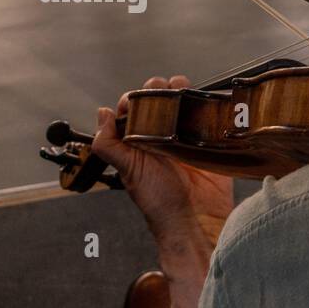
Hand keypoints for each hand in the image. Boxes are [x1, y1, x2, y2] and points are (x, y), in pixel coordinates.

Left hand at [92, 75, 234, 240]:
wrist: (194, 219)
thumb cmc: (158, 200)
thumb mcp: (128, 169)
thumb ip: (109, 144)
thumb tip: (102, 114)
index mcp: (139, 142)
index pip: (133, 110)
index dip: (134, 99)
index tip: (138, 99)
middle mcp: (160, 137)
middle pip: (159, 101)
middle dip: (159, 89)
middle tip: (163, 90)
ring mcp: (185, 138)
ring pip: (181, 104)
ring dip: (181, 90)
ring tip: (182, 88)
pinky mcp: (207, 142)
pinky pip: (206, 117)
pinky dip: (204, 104)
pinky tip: (201, 100)